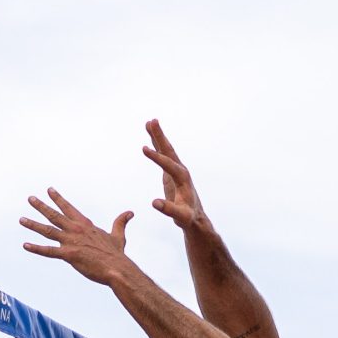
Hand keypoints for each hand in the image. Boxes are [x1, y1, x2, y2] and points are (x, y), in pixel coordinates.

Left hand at [21, 189, 132, 283]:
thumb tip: (130, 212)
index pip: (69, 208)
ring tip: (21, 219)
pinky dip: (36, 248)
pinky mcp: (68, 255)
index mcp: (85, 225)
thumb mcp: (118, 235)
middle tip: (30, 198)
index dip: (58, 198)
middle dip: (41, 206)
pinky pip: (49, 251)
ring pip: (48, 230)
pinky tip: (25, 245)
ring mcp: (71, 242)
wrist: (117, 268)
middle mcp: (76, 230)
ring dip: (33, 224)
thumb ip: (120, 222)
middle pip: (55, 215)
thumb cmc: (116, 254)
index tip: (49, 190)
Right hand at [143, 119, 209, 235]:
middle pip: (169, 150)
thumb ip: (168, 209)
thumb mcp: (180, 216)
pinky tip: (151, 138)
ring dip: (158, 136)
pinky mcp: (171, 172)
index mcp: (183, 179)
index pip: (168, 165)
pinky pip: (163, 155)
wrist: (194, 217)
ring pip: (166, 150)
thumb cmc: (188, 217)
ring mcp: (176, 169)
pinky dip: (157, 146)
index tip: (143, 149)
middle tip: (152, 121)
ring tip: (150, 122)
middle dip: (160, 136)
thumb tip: (154, 203)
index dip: (156, 158)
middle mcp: (181, 170)